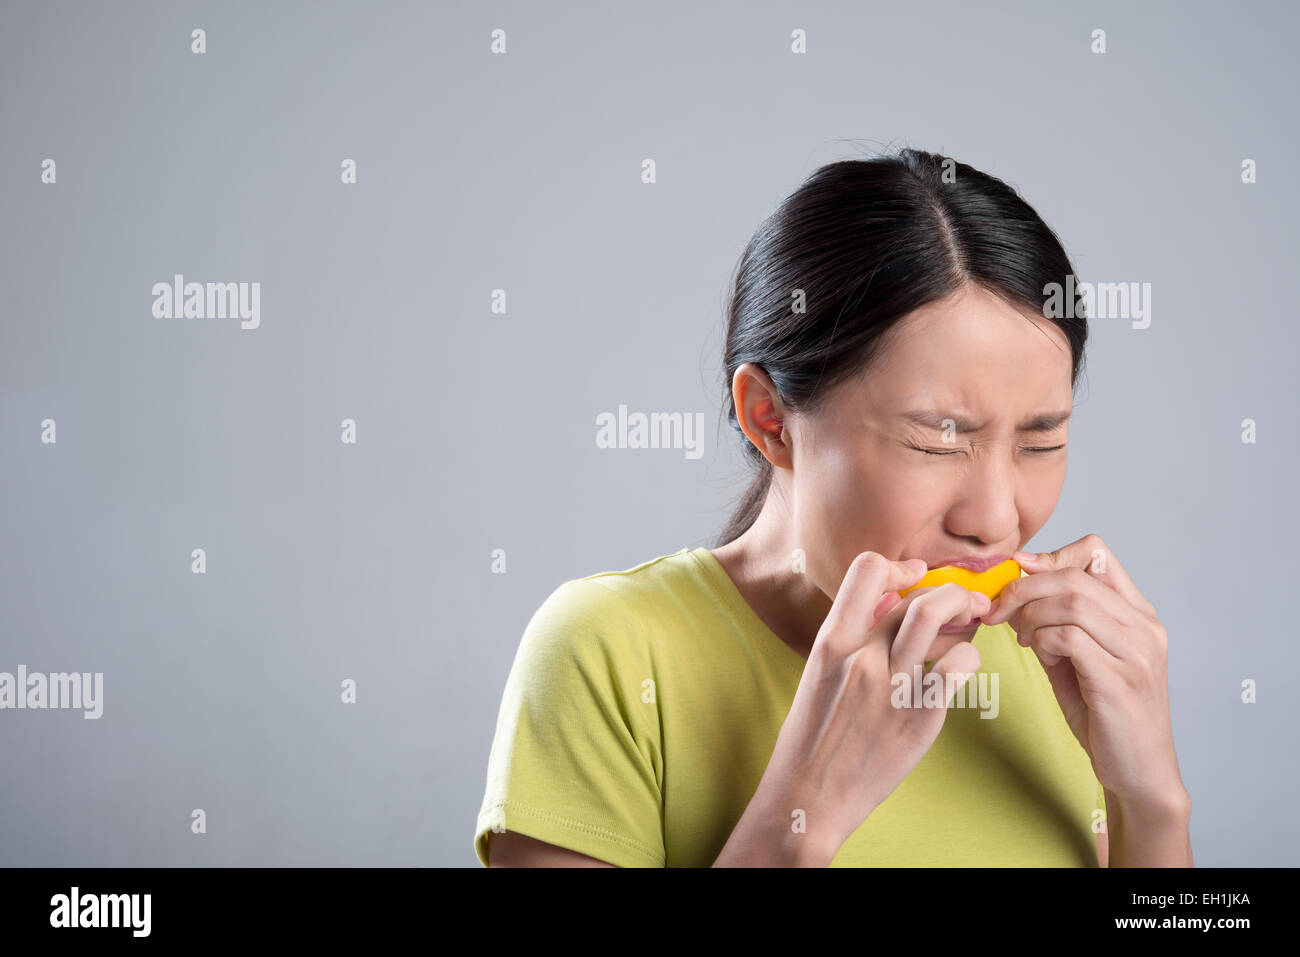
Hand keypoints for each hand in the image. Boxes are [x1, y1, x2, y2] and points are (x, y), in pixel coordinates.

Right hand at [740, 551, 990, 861]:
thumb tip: (887, 611)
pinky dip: (970, 657)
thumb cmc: (812, 739)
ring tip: (977, 616)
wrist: (808, 796)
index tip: (915, 576)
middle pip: (914, 596)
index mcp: (831, 642)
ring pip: (935, 616)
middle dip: (950, 591)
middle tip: (967, 600)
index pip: (865, 571)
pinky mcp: (918, 716)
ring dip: (962, 607)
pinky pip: (957, 666)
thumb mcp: (820, 676)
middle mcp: (860, 656)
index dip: (897, 566)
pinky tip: (967, 666)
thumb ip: (851, 643)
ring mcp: (890, 684)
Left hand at [982, 534, 1186, 809]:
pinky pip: (1071, 638)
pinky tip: (1038, 653)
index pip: (1096, 553)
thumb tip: (1016, 586)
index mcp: (1138, 613)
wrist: (1138, 770)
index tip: (1018, 574)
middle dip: (1023, 588)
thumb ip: (1056, 622)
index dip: (1050, 555)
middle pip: (1074, 577)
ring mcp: (1138, 653)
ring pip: (1072, 603)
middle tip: (997, 610)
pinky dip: (1043, 640)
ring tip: (1021, 638)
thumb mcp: (1078, 657)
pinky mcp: (1121, 681)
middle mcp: (1145, 628)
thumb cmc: (1104, 712)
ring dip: (1031, 616)